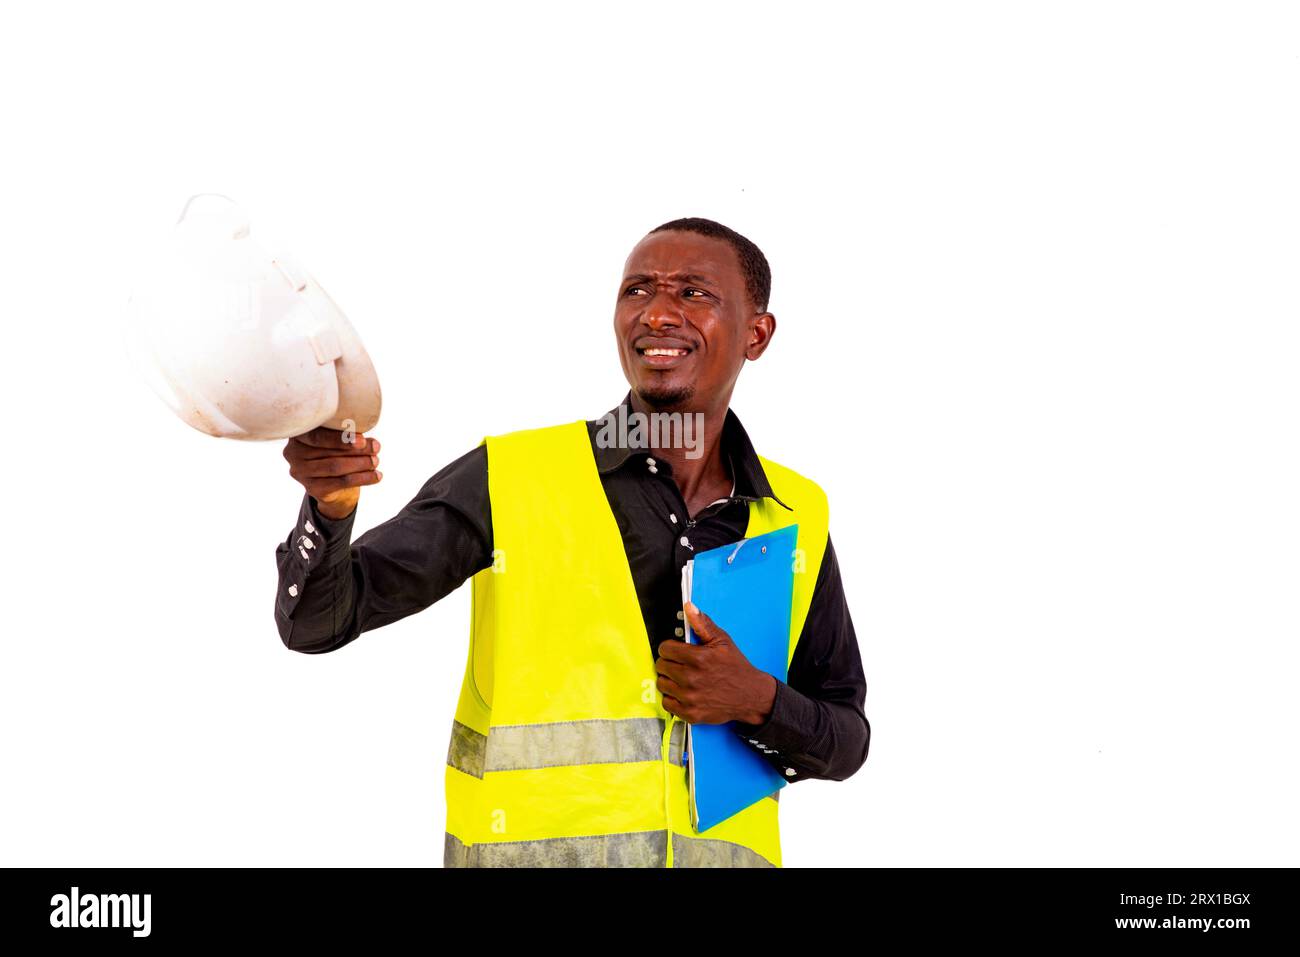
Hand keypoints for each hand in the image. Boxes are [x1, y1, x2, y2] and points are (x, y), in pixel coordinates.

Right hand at [283, 426, 382, 519]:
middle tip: (376, 448)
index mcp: (297, 434)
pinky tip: (377, 476)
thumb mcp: (337, 437)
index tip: (362, 439)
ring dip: (361, 464)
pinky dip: (363, 478)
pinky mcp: (311, 489)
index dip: (340, 438)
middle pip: (329, 452)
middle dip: (356, 450)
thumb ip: (347, 434)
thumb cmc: (335, 450)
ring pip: (335, 467)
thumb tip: (371, 443)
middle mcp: (293, 453)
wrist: (332, 480)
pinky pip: (341, 482)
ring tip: (376, 461)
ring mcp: (300, 473)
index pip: (317, 436)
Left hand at [655, 601, 776, 724]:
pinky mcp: (690, 714)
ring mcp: (690, 698)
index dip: (669, 648)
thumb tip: (689, 607)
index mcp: (698, 658)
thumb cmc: (736, 667)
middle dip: (669, 662)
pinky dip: (673, 698)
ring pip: (662, 684)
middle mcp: (691, 679)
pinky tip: (684, 692)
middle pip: (661, 666)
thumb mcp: (722, 641)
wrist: (750, 696)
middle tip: (681, 664)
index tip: (676, 650)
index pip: (665, 649)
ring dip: (669, 680)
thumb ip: (703, 624)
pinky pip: (667, 704)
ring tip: (682, 678)